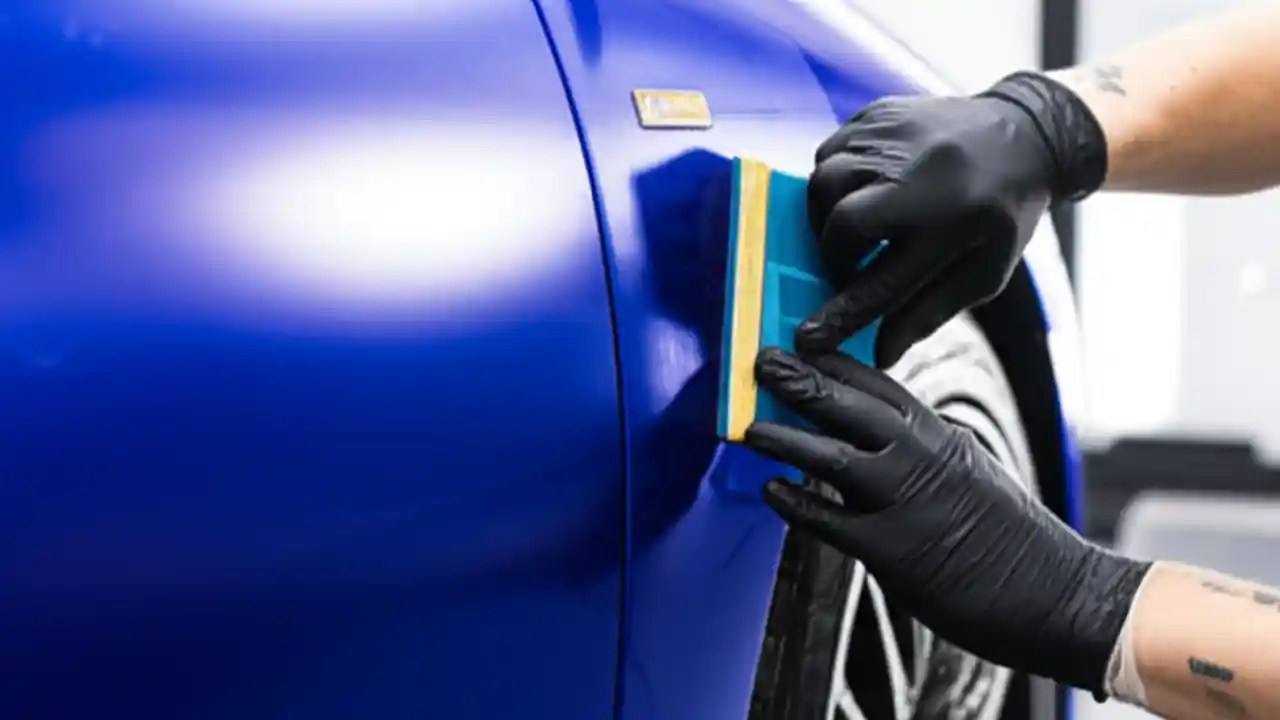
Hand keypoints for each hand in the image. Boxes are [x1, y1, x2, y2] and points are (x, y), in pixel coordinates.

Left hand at [744, 347, 1149, 695]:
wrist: (1058, 596)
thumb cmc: (1011, 538)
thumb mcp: (972, 471)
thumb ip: (925, 450)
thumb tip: (878, 436)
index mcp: (940, 437)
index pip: (879, 385)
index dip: (833, 362)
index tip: (797, 343)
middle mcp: (922, 460)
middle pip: (852, 407)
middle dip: (802, 381)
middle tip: (762, 362)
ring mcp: (907, 503)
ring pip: (834, 457)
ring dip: (786, 438)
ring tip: (749, 426)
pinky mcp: (894, 551)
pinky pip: (830, 522)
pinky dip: (796, 504)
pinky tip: (769, 490)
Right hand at [801, 71, 1107, 366]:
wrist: (1024, 135)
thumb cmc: (1001, 215)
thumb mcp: (983, 273)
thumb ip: (929, 312)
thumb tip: (882, 354)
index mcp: (952, 224)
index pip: (881, 282)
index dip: (841, 314)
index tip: (808, 337)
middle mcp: (919, 178)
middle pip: (840, 223)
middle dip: (834, 252)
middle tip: (849, 262)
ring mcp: (894, 138)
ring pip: (824, 181)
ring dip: (827, 212)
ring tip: (853, 224)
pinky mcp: (879, 113)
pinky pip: (830, 150)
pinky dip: (836, 177)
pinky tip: (860, 188)